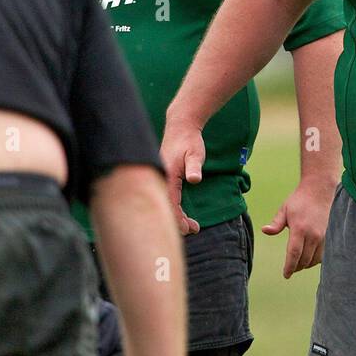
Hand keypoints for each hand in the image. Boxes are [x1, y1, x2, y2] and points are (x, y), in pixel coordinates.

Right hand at [158, 118, 203, 235]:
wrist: (181, 126)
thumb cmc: (189, 140)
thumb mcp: (195, 153)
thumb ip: (195, 166)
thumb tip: (194, 180)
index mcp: (167, 175)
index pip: (171, 203)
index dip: (179, 219)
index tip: (191, 228)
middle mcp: (160, 178)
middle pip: (166, 207)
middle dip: (179, 222)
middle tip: (195, 229)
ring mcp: (160, 178)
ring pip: (165, 203)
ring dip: (177, 216)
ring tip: (193, 226)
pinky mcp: (163, 177)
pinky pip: (166, 197)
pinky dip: (174, 208)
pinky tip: (183, 214)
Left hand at [261, 179, 332, 277]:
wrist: (320, 190)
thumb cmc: (300, 200)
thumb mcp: (284, 209)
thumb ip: (276, 224)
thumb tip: (265, 231)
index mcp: (300, 229)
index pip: (294, 254)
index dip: (289, 267)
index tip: (286, 275)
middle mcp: (313, 234)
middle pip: (304, 260)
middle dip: (296, 267)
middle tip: (290, 269)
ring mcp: (323, 236)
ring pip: (314, 260)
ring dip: (305, 264)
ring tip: (298, 264)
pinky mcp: (329, 236)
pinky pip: (322, 255)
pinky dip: (315, 260)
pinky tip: (309, 257)